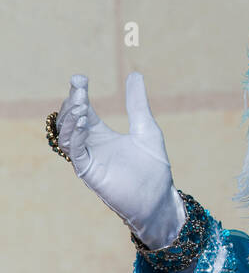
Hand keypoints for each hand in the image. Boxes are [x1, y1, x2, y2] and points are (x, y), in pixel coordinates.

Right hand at [56, 72, 185, 249]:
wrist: (159, 198)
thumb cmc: (153, 168)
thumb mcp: (146, 128)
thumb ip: (137, 103)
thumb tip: (134, 74)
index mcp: (101, 134)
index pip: (82, 109)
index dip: (78, 93)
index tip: (79, 78)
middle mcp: (91, 146)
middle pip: (68, 120)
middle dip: (71, 103)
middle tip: (79, 86)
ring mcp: (88, 159)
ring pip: (65, 135)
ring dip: (70, 118)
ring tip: (80, 103)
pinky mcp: (89, 172)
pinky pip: (74, 152)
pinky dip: (75, 136)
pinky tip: (83, 122)